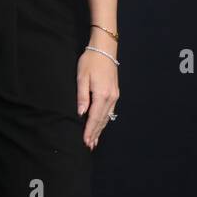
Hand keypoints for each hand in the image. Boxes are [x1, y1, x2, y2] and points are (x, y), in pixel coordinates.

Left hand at [77, 30, 119, 148]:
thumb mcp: (82, 77)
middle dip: (95, 133)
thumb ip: (82, 96)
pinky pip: (110, 111)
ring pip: (107, 117)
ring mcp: (115, 96)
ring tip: (94, 140)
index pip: (94, 117)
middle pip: (102, 120)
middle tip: (89, 146)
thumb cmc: (90, 61)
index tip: (85, 141)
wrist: (104, 50)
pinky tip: (101, 125)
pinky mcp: (115, 93)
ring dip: (100, 129)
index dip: (89, 130)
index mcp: (102, 94)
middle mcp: (111, 98)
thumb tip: (81, 113)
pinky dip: (104, 120)